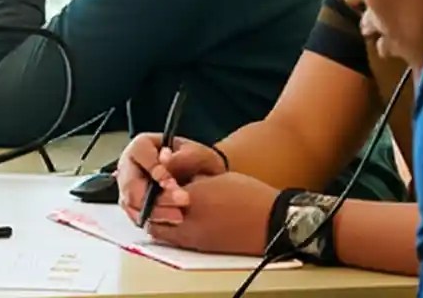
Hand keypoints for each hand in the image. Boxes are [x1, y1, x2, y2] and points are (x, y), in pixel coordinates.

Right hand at [116, 133, 226, 224]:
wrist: (201, 181)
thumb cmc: (197, 164)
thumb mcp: (197, 154)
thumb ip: (182, 157)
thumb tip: (165, 160)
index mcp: (141, 146)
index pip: (139, 155)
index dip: (154, 169)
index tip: (173, 183)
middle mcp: (129, 167)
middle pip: (131, 185)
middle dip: (156, 197)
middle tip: (182, 201)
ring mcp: (129, 189)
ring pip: (131, 205)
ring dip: (156, 212)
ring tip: (180, 216)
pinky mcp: (134, 208)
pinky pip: (137, 218)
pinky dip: (154, 222)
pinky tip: (173, 221)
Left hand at [143, 172, 277, 256]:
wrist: (272, 221)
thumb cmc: (248, 195)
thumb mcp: (214, 176)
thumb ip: (188, 178)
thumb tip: (170, 176)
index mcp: (191, 197)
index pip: (156, 192)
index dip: (153, 185)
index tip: (155, 179)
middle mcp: (188, 220)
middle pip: (152, 214)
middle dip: (150, 205)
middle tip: (153, 196)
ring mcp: (194, 237)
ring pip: (159, 231)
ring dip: (157, 220)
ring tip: (164, 208)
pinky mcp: (201, 248)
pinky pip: (174, 241)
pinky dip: (170, 231)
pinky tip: (178, 220)